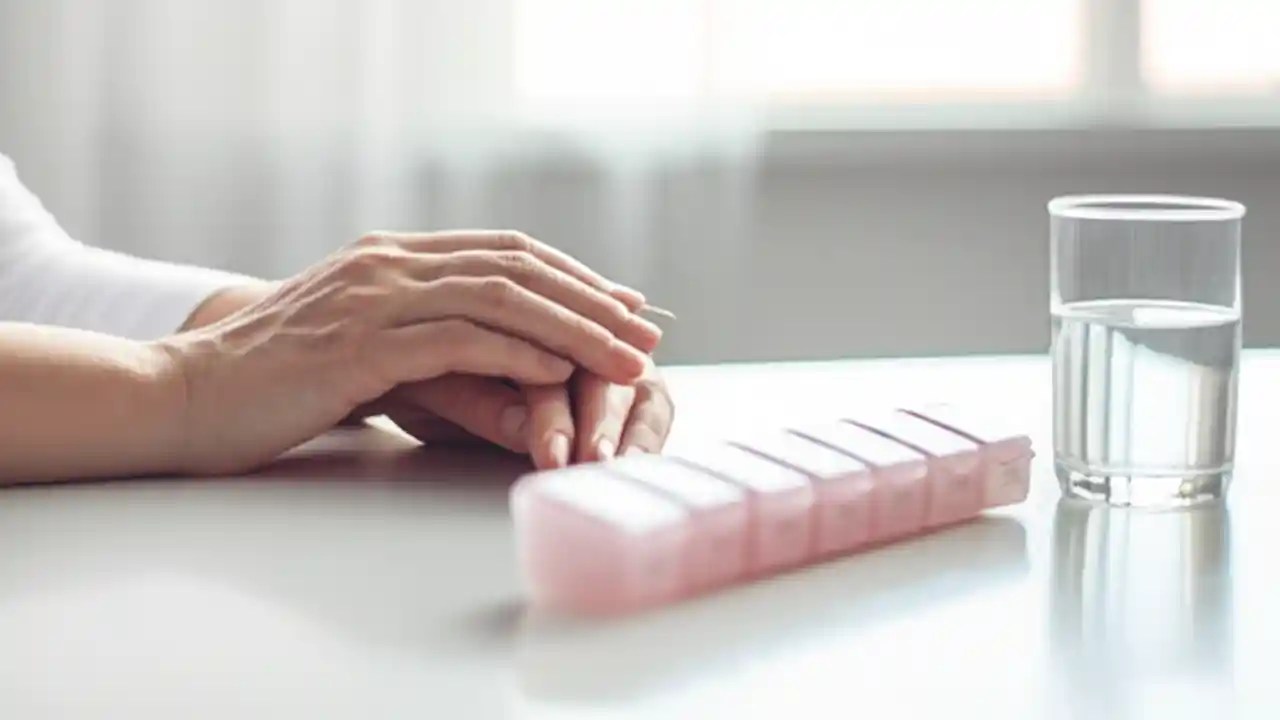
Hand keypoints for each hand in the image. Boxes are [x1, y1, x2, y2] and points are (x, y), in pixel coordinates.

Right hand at [158, 231, 661, 473]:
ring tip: (625, 356)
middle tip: (645, 329)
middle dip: (590, 298)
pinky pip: (457, 339)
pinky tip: (559, 369)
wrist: (186, 393)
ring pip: (499, 297)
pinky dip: (518, 350)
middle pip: (515, 266)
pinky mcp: (359, 346)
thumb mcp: (357, 340)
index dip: (571, 276)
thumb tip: (494, 353)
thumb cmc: (276, 380)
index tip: (622, 303)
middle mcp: (389, 265)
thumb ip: (420, 333)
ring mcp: (373, 300)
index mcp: (392, 257)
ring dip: (573, 326)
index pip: (505, 252)